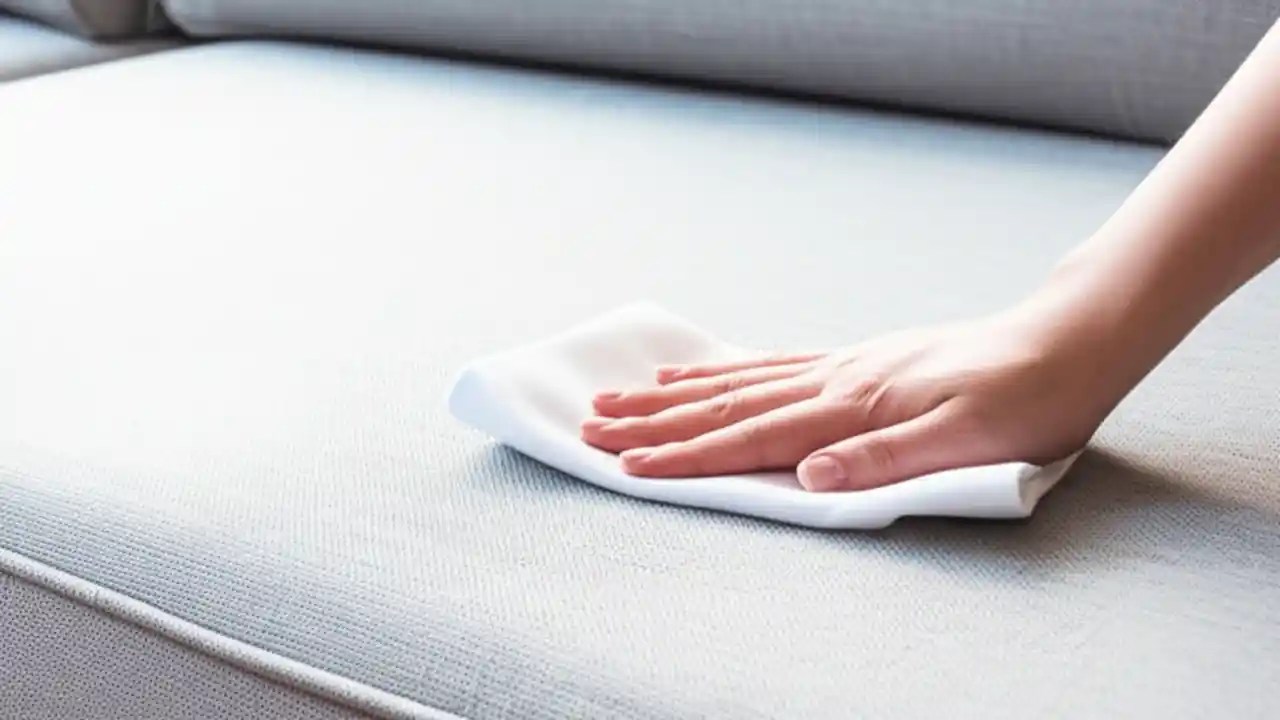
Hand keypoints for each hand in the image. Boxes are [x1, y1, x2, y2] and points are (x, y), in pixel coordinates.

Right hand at [581, 307, 1118, 491]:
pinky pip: (774, 364)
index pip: (750, 437)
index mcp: (855, 407)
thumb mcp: (969, 439)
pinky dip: (727, 370)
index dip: (685, 457)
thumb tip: (807, 476)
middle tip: (592, 424)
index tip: (626, 466)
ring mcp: (842, 367)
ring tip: (622, 397)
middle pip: (726, 404)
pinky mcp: (856, 360)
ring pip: (740, 381)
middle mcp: (835, 382)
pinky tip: (699, 373)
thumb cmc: (1025, 398)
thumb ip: (885, 459)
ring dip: (676, 395)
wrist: (1064, 342)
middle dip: (655, 422)